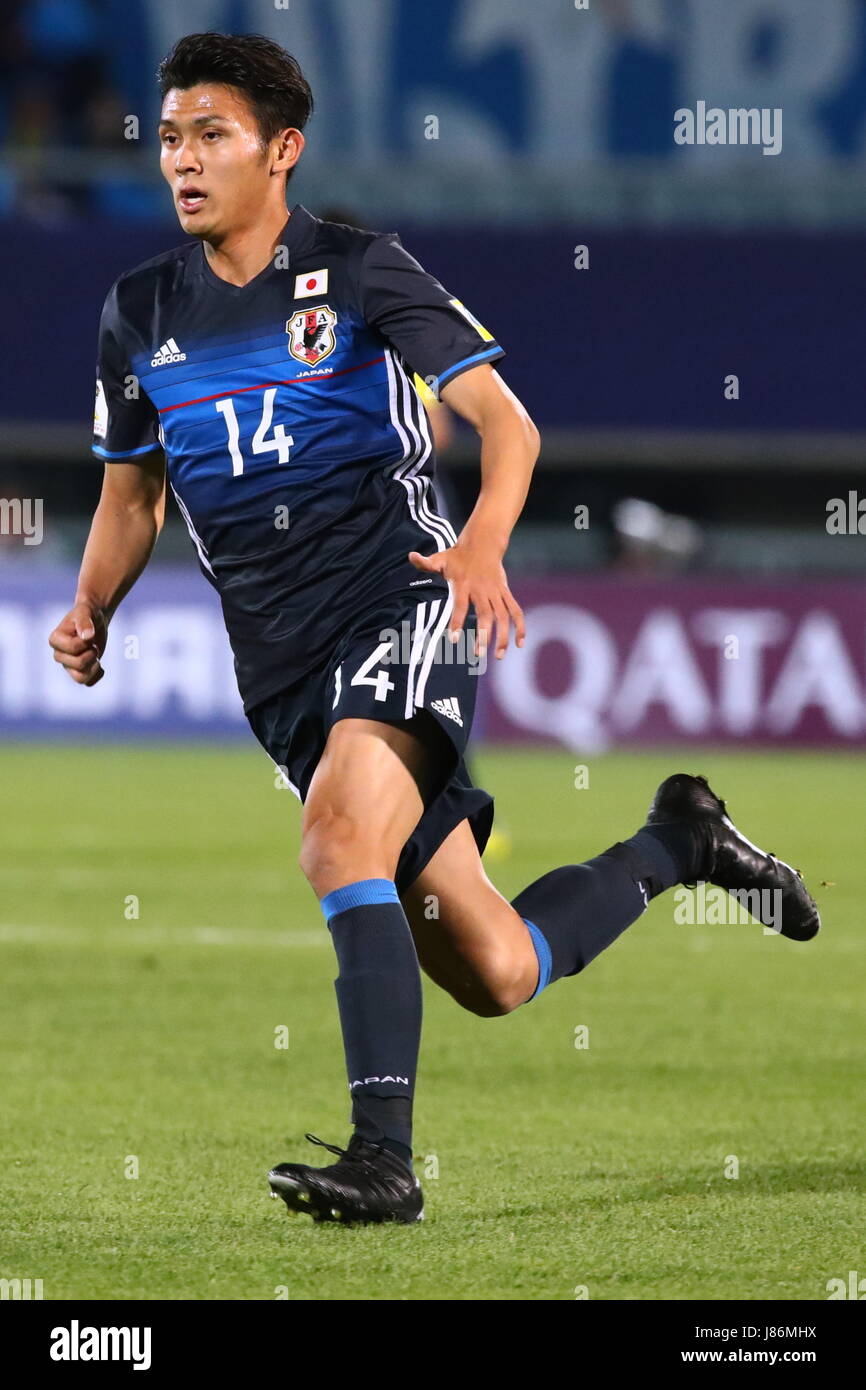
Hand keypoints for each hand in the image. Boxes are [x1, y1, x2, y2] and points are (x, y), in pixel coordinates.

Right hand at [48, 602, 107, 685]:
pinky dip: (96, 676)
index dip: (85, 642)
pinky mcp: (79, 670)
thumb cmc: (88, 612)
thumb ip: (84, 621)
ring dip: (93, 667)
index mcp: (55, 639)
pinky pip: (87, 683)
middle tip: (93, 644)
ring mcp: (68, 664)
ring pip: (80, 678)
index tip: (88, 634)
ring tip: (96, 654)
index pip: (72, 649)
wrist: (95, 618)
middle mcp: (59, 654)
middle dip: (91, 654)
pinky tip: (100, 664)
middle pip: (78, 665)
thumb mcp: (86, 611)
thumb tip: (87, 636)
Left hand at [408, 538, 524, 658]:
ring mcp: (496, 592)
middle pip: (486, 615)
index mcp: (464, 584)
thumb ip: (426, 562)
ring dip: (503, 636)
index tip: (454, 640)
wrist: (483, 542)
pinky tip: (519, 643)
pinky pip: (515, 610)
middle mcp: (482, 590)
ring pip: (503, 616)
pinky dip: (519, 626)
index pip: (460, 606)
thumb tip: (410, 556)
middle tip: (479, 654)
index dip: (457, 622)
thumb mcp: (440, 557)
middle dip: (484, 635)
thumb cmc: (458, 555)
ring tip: (499, 656)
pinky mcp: (505, 592)